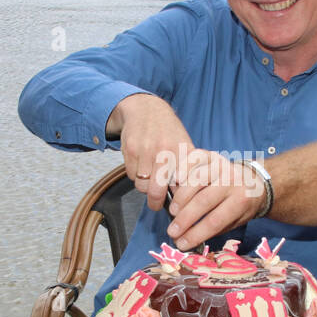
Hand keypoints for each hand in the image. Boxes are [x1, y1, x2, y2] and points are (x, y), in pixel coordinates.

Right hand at [108, 94, 194, 210]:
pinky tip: (140, 164)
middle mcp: (165, 150)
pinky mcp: (130, 150)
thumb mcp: (184, 145)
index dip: (177, 199)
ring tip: (149, 177)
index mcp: (182, 151)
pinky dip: (134, 174)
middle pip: (156, 190)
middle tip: (156, 205)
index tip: (176, 207)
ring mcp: (146, 150)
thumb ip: (186, 169)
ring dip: (144, 186)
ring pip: (142, 185)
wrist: (146, 109)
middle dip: (155, 202)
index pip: (180, 185)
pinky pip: (130, 175)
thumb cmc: (168, 131)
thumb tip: (185, 197)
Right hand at [166, 150, 265, 249]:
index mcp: (241, 200)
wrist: (252, 180)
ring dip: (180, 198)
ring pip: (195, 180)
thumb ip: (214, 229)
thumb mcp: (235, 221)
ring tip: (172, 212)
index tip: (181, 244)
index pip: (215, 220)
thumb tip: (186, 240)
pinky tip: (173, 184)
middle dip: (184, 219)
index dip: (196, 234)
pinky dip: (180, 171)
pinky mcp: (210, 155)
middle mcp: (232, 180)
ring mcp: (220, 165)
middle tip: (171, 231)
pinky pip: (191, 161)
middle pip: (203, 201)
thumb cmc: (240, 205)